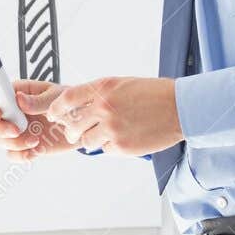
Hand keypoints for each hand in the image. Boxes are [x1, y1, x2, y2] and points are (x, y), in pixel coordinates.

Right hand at [0, 79, 76, 161]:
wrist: (83, 124)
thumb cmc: (69, 104)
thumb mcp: (57, 98)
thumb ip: (38, 101)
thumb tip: (19, 99)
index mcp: (18, 93)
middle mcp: (13, 112)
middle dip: (0, 129)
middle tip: (17, 131)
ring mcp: (17, 129)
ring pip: (0, 139)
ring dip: (13, 143)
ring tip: (35, 141)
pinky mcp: (24, 144)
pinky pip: (12, 154)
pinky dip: (20, 156)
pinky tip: (33, 153)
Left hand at [22, 77, 181, 156]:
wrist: (181, 108)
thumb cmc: (155, 94)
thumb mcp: (123, 84)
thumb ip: (100, 94)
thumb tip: (79, 107)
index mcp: (104, 89)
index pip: (67, 100)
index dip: (56, 109)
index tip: (53, 114)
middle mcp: (104, 108)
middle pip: (72, 124)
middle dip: (71, 131)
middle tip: (74, 133)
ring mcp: (112, 129)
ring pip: (86, 141)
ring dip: (90, 140)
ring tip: (103, 136)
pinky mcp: (122, 146)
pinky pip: (105, 150)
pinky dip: (111, 146)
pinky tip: (124, 138)